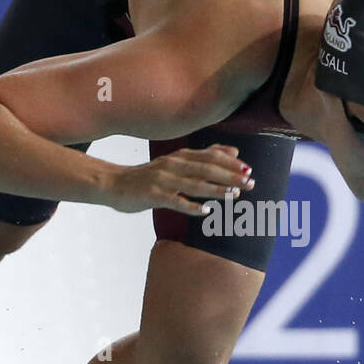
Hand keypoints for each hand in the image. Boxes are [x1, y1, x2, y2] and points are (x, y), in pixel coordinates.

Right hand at [107, 144, 253, 215]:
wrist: (113, 183)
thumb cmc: (148, 175)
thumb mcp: (177, 161)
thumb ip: (204, 156)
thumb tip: (234, 151)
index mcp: (180, 156)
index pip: (210, 156)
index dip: (230, 162)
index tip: (248, 169)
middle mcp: (173, 165)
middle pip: (206, 168)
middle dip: (229, 175)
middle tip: (249, 183)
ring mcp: (163, 180)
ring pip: (193, 184)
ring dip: (215, 190)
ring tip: (234, 195)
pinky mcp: (153, 195)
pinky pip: (175, 201)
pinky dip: (190, 206)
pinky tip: (205, 212)